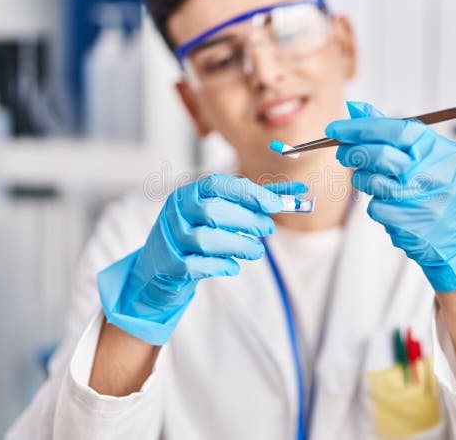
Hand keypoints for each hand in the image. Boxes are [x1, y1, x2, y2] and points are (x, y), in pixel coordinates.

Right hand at [97, 174, 306, 344]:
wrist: (158, 270)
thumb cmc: (197, 236)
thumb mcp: (221, 215)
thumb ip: (256, 203)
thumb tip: (297, 192)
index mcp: (189, 193)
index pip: (219, 185)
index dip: (248, 193)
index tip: (274, 204)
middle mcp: (177, 211)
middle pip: (213, 210)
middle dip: (246, 220)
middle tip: (267, 229)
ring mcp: (171, 238)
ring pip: (206, 238)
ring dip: (238, 244)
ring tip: (256, 251)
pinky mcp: (170, 264)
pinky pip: (197, 264)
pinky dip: (220, 265)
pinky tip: (233, 267)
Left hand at [325, 102, 455, 291]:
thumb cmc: (438, 187)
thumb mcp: (426, 155)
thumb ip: (391, 132)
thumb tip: (355, 108)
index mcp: (439, 151)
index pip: (397, 129)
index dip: (362, 127)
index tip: (336, 129)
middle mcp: (432, 173)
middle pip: (381, 155)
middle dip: (353, 152)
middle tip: (342, 152)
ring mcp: (420, 199)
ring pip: (372, 182)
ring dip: (363, 180)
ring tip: (375, 182)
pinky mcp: (407, 222)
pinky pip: (375, 207)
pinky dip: (376, 204)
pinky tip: (392, 206)